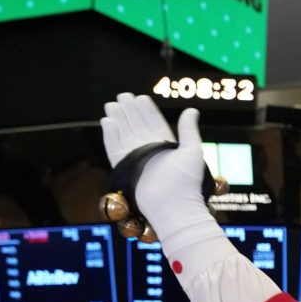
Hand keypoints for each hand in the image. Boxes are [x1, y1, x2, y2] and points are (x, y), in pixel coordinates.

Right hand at [99, 93, 208, 242]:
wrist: (174, 205)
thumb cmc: (187, 181)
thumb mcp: (193, 150)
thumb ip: (188, 130)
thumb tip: (191, 110)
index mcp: (167, 148)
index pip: (155, 124)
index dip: (147, 111)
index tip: (141, 97)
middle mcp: (150, 153)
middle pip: (137, 127)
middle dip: (130, 111)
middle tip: (123, 96)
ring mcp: (136, 159)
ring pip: (124, 134)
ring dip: (118, 119)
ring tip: (112, 104)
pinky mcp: (124, 167)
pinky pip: (114, 147)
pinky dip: (110, 134)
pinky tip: (107, 120)